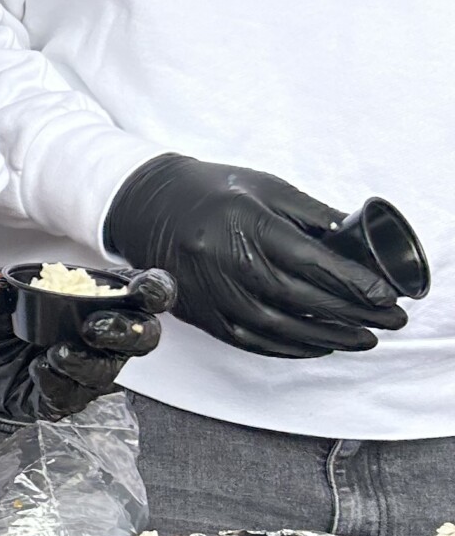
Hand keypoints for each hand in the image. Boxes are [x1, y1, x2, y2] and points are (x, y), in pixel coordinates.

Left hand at [0, 268, 173, 421]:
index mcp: (98, 301)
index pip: (144, 293)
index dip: (154, 290)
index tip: (141, 291)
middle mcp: (104, 337)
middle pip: (142, 336)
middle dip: (127, 331)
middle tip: (93, 327)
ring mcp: (89, 370)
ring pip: (110, 371)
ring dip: (87, 362)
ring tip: (57, 352)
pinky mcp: (67, 398)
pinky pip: (74, 396)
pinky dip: (58, 383)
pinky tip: (40, 370)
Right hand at [105, 154, 404, 357]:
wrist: (147, 206)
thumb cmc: (211, 191)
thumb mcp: (266, 187)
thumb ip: (313, 216)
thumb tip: (358, 246)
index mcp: (245, 223)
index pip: (311, 262)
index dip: (354, 283)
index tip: (387, 297)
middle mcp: (225, 261)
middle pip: (300, 299)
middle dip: (352, 313)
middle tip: (389, 321)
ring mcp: (209, 291)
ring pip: (277, 327)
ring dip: (326, 337)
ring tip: (363, 339)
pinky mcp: (199, 312)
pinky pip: (250, 340)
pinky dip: (288, 347)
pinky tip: (316, 345)